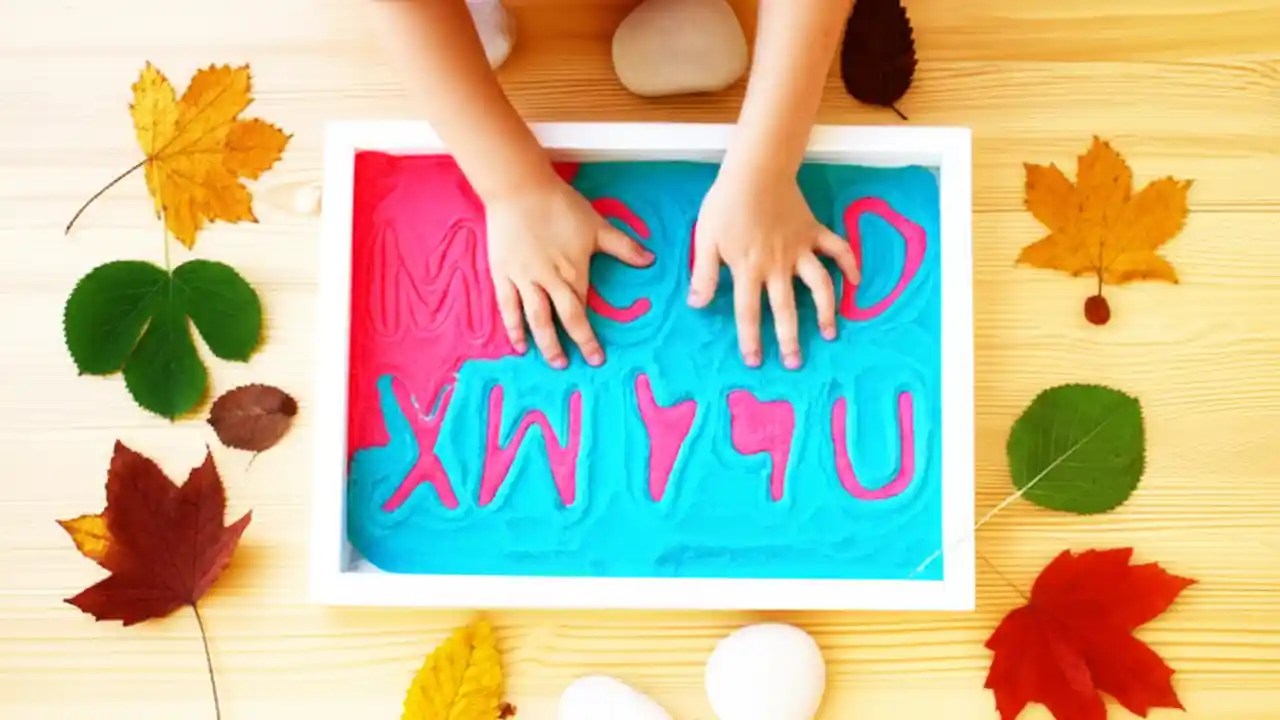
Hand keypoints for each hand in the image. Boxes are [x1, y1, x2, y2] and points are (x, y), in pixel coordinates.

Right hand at [487, 176, 653, 368]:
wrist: (519, 188)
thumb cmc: (559, 205)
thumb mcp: (596, 226)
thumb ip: (623, 247)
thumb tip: (650, 260)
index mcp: (574, 271)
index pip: (583, 309)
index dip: (589, 335)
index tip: (597, 356)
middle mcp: (549, 280)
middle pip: (563, 318)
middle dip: (572, 344)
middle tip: (578, 364)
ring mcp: (524, 279)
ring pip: (536, 318)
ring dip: (545, 342)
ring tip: (554, 362)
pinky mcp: (502, 274)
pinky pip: (508, 307)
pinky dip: (513, 327)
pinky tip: (519, 344)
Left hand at [688, 170, 859, 368]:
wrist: (756, 170)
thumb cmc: (726, 203)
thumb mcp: (705, 239)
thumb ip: (704, 274)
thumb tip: (697, 304)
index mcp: (749, 269)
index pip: (749, 313)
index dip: (751, 339)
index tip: (755, 362)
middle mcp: (777, 266)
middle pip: (785, 309)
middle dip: (790, 339)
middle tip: (795, 363)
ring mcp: (800, 250)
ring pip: (818, 286)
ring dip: (826, 311)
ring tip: (830, 334)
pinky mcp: (814, 232)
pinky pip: (837, 250)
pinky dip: (850, 265)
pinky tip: (857, 282)